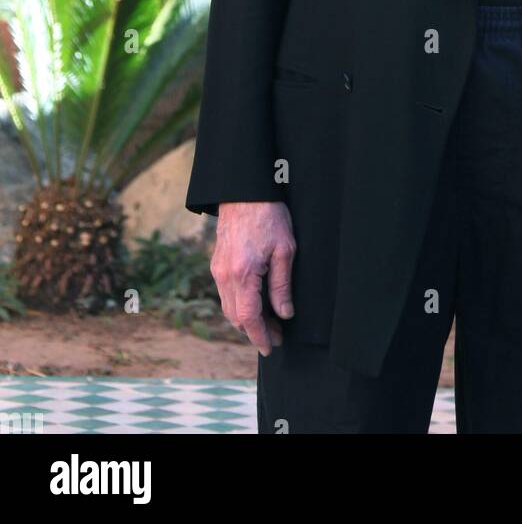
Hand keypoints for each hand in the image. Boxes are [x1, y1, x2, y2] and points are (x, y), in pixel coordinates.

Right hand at [210, 201, 295, 354]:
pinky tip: (256, 302)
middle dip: (256, 331)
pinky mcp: (217, 264)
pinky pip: (225, 294)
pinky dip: (239, 305)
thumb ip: (282, 286)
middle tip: (278, 335)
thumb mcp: (285, 250)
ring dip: (247, 319)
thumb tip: (284, 314)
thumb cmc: (269, 216)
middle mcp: (225, 276)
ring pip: (229, 307)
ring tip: (270, 321)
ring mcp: (218, 270)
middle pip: (236, 317)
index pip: (249, 318)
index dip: (260, 336)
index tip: (271, 348)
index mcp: (243, 274)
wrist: (244, 192)